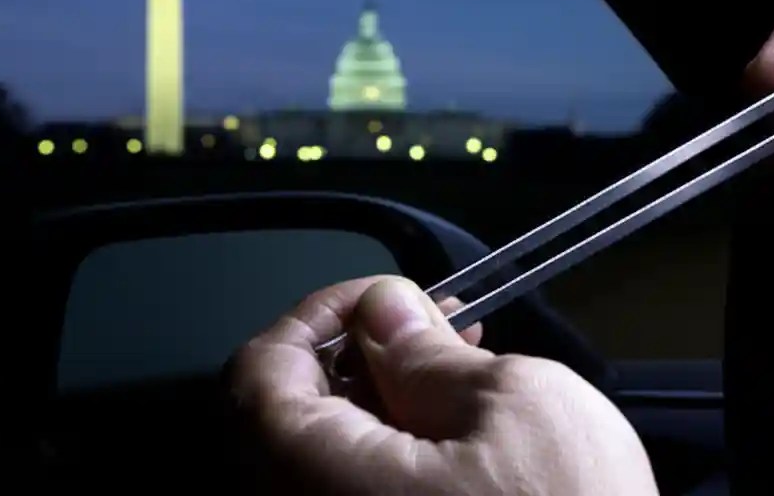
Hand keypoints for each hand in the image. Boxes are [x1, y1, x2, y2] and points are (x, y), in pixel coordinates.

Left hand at [227, 276, 656, 495]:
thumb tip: (381, 309)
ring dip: (381, 401)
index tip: (380, 297)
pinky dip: (393, 452)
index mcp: (320, 479)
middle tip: (427, 324)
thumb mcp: (514, 404)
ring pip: (325, 462)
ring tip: (460, 365)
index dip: (317, 315)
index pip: (260, 374)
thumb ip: (425, 351)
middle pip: (285, 421)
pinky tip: (456, 427)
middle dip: (356, 356)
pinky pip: (358, 495)